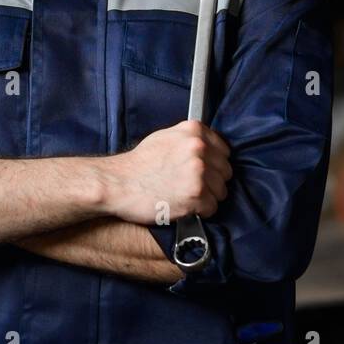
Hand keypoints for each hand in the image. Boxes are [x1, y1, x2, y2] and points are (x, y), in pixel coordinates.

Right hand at [99, 120, 232, 225]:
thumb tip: (210, 148)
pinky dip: (200, 212)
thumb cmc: (138, 164)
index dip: (214, 164)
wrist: (118, 184)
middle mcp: (199, 148)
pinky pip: (212, 208)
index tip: (204, 172)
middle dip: (212, 182)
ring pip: (222, 191)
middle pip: (226, 172)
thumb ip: (190, 139)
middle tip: (191, 187)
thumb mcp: (165, 137)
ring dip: (207, 198)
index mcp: (194, 131)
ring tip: (185, 197)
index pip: (224, 150)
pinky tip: (183, 206)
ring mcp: (199, 171)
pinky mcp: (196, 194)